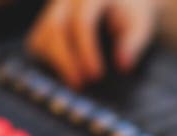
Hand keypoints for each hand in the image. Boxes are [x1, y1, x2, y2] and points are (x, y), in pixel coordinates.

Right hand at [26, 0, 160, 87]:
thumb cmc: (129, 12)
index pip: (81, 21)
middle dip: (65, 60)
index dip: (85, 50)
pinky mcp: (44, 20)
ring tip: (75, 81)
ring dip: (55, 62)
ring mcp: (53, 7)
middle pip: (55, 28)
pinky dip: (47, 60)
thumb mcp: (139, 23)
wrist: (119, 0)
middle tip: (80, 85)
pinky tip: (65, 71)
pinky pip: (37, 41)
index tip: (95, 75)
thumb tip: (123, 65)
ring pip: (41, 35)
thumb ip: (133, 42)